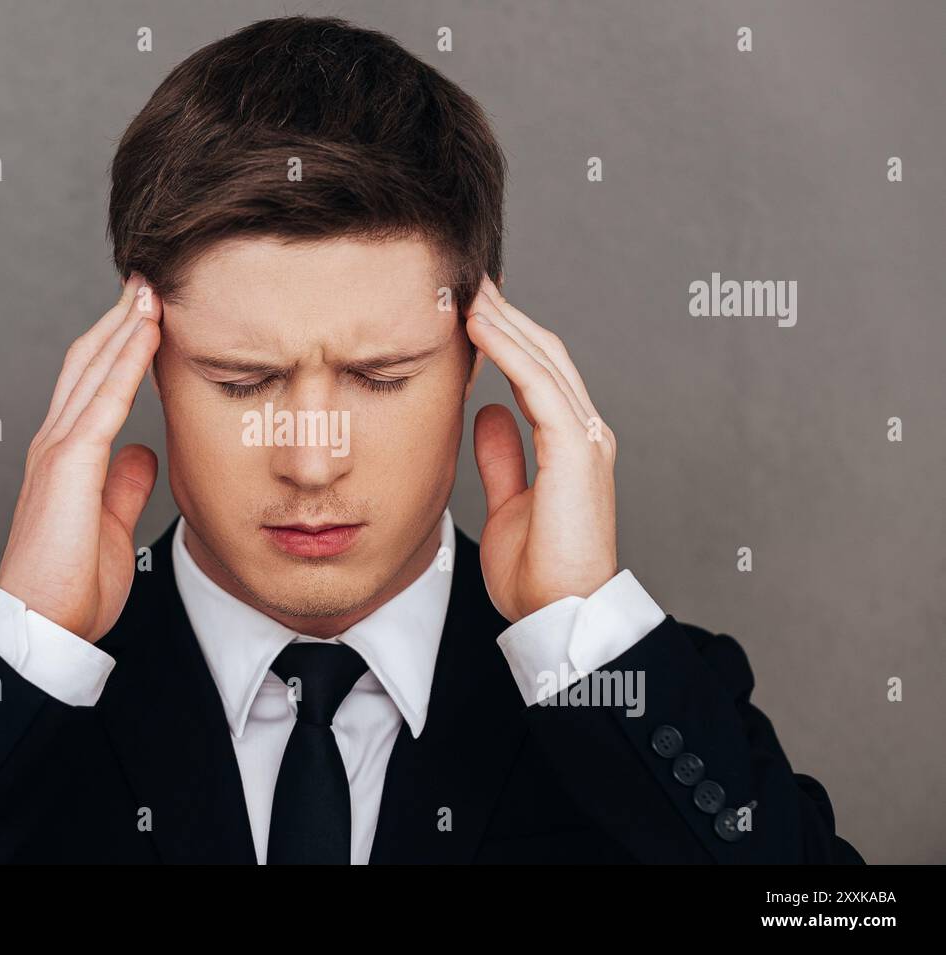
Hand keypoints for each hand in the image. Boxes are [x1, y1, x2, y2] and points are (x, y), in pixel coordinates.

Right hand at [0, 273, 161, 641]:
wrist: (41, 624)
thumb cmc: (70, 584)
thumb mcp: (110, 523)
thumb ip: (124, 484)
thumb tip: (143, 452)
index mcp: (66, 455)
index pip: (92, 383)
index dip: (118, 344)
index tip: (146, 313)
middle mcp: (56, 441)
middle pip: (88, 361)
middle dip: (119, 318)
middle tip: (147, 280)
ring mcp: (59, 449)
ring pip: (94, 368)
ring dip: (124, 324)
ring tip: (151, 288)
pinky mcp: (69, 464)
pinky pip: (104, 399)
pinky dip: (126, 360)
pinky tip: (148, 332)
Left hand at [464, 274, 617, 620]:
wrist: (560, 613)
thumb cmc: (539, 570)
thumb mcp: (509, 501)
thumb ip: (503, 456)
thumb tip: (488, 414)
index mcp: (569, 444)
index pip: (537, 373)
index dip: (507, 337)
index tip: (471, 309)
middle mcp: (583, 433)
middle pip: (544, 354)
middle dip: (506, 315)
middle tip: (469, 281)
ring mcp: (584, 439)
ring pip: (544, 360)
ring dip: (505, 321)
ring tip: (469, 290)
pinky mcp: (576, 452)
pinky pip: (541, 387)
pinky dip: (510, 351)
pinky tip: (481, 326)